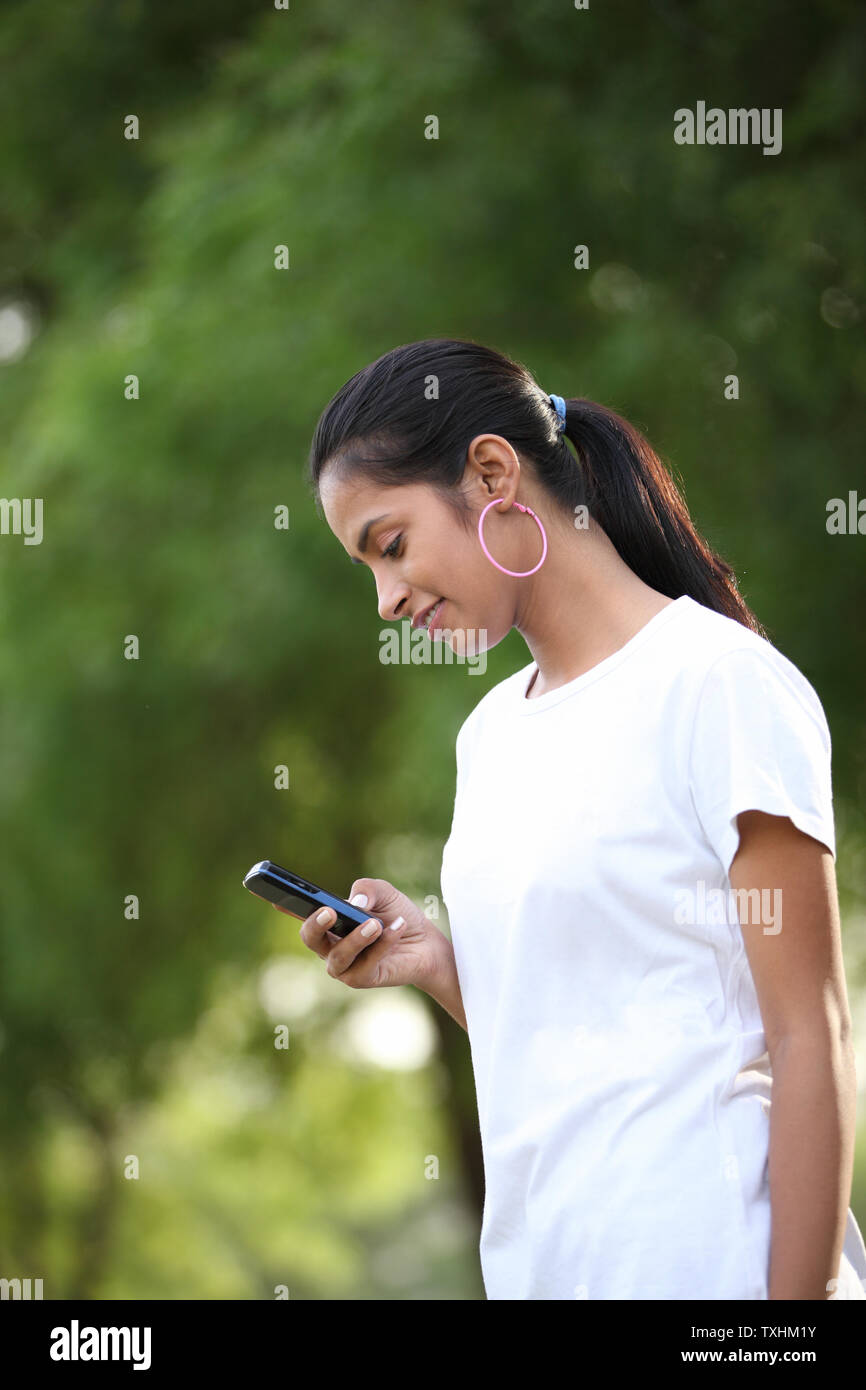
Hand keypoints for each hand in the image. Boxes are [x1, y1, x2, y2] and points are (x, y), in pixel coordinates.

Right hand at [274, 877, 449, 990]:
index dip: (283, 903)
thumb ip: (367, 889)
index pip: (299, 912)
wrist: (427, 942)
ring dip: (357, 937)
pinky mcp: (361, 979)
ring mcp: (343, 965)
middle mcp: (329, 944)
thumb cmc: (397, 915)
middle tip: (330, 911)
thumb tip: (355, 903)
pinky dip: (382, 944)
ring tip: (375, 924)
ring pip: (337, 955)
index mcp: (328, 921)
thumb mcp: (384, 892)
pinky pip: (365, 963)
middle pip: (309, 937)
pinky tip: (396, 928)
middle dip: (315, 924)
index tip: (270, 894)